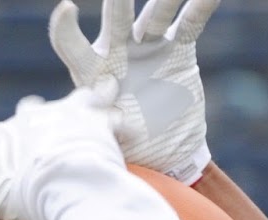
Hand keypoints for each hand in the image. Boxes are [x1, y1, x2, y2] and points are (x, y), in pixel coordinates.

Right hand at [0, 83, 122, 219]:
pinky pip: (102, 105)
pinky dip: (108, 108)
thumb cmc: (25, 196)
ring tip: (79, 106)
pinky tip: (114, 106)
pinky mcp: (93, 118)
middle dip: (24, 120)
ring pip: (67, 101)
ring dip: (74, 104)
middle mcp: (29, 120)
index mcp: (0, 140)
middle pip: (24, 113)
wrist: (69, 183)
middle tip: (27, 127)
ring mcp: (62, 115)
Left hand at [49, 0, 219, 184]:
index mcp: (93, 71)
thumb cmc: (127, 148)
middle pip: (116, 18)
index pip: (73, 46)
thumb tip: (98, 104)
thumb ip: (99, 117)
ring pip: (155, 14)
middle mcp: (119, 50)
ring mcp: (149, 46)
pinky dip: (201, 7)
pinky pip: (190, 24)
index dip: (66, 29)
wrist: (165, 155)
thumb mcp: (106, 139)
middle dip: (119, 2)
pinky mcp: (179, 50)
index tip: (67, 9)